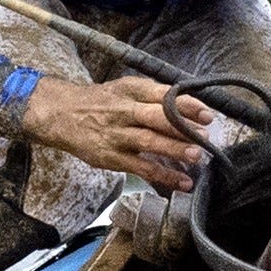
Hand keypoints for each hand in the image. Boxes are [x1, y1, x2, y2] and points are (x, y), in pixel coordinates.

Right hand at [19, 76, 211, 190]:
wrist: (62, 115)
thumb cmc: (100, 102)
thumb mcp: (124, 88)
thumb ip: (153, 94)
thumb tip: (189, 104)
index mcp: (131, 90)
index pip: (163, 95)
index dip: (186, 104)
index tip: (208, 114)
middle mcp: (124, 111)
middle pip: (157, 117)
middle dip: (183, 126)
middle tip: (205, 135)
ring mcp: (117, 136)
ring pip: (149, 142)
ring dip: (174, 150)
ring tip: (197, 157)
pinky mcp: (112, 158)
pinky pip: (141, 168)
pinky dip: (163, 176)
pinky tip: (182, 182)